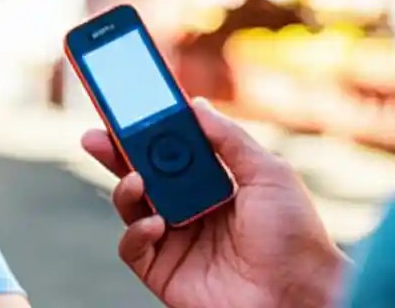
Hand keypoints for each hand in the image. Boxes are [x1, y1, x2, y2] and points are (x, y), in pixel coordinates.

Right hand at [81, 99, 347, 307]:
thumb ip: (229, 139)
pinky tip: (155, 224)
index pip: (173, 148)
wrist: (298, 295)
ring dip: (125, 188)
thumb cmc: (295, 235)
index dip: (150, 127)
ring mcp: (176, 240)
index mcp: (215, 182)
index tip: (127, 106)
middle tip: (96, 134)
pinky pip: (133, 248)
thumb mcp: (268, 173)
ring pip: (132, 206)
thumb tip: (195, 105)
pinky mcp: (164, 272)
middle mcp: (191, 208)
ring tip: (136, 179)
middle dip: (116, 151)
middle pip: (143, 172)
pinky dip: (136, 232)